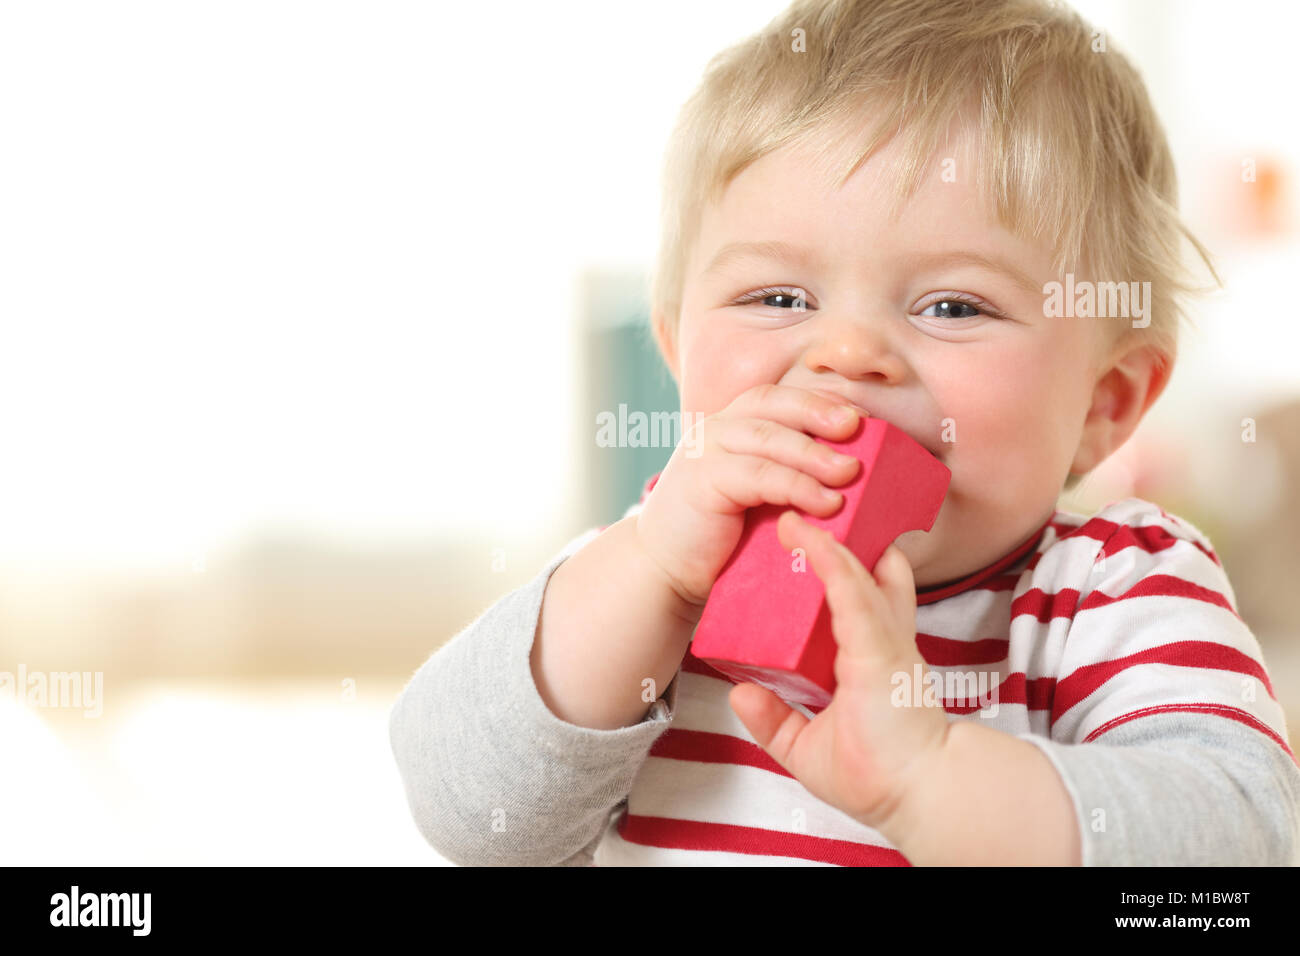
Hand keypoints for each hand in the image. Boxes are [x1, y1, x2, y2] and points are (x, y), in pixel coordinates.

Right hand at [635, 384, 863, 606]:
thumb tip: (852, 469)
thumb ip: (789, 474)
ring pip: (769, 439)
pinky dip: (797, 486)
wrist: (666, 568)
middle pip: (774, 407)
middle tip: (860, 428)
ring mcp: (705, 451)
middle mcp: (715, 429)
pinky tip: (826, 502)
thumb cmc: (718, 535)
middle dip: (819, 413)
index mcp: (730, 425)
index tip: (861, 415)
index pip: (778, 398)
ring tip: (851, 472)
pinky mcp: (701, 480)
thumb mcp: (757, 496)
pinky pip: (759, 475)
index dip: (818, 401)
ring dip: (814, 454)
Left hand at [728, 510, 951, 832]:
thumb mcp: (808, 747)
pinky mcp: (879, 648)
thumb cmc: (879, 778)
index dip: (839, 573)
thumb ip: (776, 720)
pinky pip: (852, 594)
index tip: (812, 546)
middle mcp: (882, 642)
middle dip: (834, 544)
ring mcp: (883, 641)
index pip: (857, 603)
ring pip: (853, 576)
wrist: (923, 796)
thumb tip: (740, 693)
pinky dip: (829, 563)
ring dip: (822, 542)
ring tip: (789, 514)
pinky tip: (808, 538)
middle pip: (862, 577)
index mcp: (870, 661)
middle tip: (802, 513)